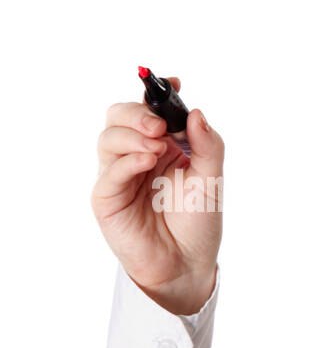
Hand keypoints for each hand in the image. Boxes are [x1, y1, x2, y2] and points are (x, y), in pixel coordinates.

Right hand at [90, 76, 224, 315]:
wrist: (187, 264)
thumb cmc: (197, 222)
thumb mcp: (212, 180)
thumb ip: (208, 146)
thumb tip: (197, 113)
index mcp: (163, 146)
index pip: (151, 110)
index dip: (158, 93)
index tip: (175, 83)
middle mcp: (137, 155)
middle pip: (120, 115)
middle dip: (138, 113)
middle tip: (160, 127)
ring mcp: (120, 174)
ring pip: (109, 137)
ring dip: (132, 135)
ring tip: (157, 148)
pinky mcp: (108, 197)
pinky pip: (110, 170)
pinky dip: (128, 160)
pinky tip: (147, 162)